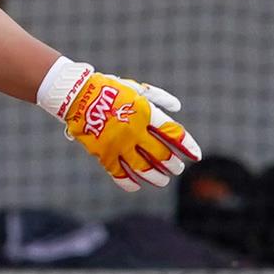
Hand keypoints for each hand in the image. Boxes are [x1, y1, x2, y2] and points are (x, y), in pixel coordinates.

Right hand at [38, 58, 202, 192]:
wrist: (77, 95)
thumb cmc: (110, 89)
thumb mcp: (136, 88)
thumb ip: (159, 98)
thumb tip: (178, 109)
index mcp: (145, 112)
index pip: (173, 133)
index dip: (187, 146)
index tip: (196, 156)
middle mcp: (135, 130)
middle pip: (161, 155)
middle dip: (173, 165)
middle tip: (177, 169)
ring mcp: (119, 144)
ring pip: (144, 168)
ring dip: (157, 177)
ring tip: (163, 181)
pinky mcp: (104, 154)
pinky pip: (120, 174)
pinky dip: (130, 183)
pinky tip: (137, 185)